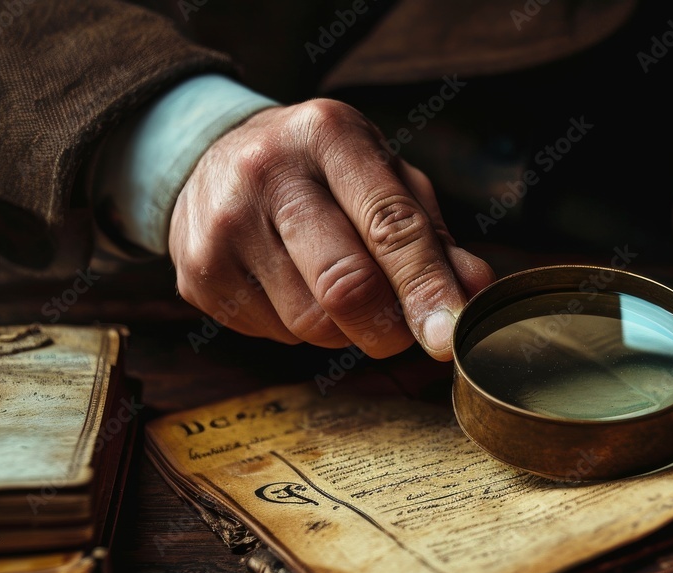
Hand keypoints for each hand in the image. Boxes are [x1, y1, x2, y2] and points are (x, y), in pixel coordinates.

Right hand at [169, 99, 494, 359]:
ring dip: (345, 330)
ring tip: (337, 291)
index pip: (389, 223)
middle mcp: (268, 172)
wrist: (210, 159)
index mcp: (330, 136)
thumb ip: (429, 234)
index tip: (448, 336)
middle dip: (388, 328)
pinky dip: (301, 331)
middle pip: (346, 285)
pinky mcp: (198, 273)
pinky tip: (292, 289)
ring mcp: (223, 225)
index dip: (426, 287)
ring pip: (312, 323)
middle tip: (401, 333)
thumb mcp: (381, 177)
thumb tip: (474, 291)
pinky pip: (276, 336)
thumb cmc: (320, 173)